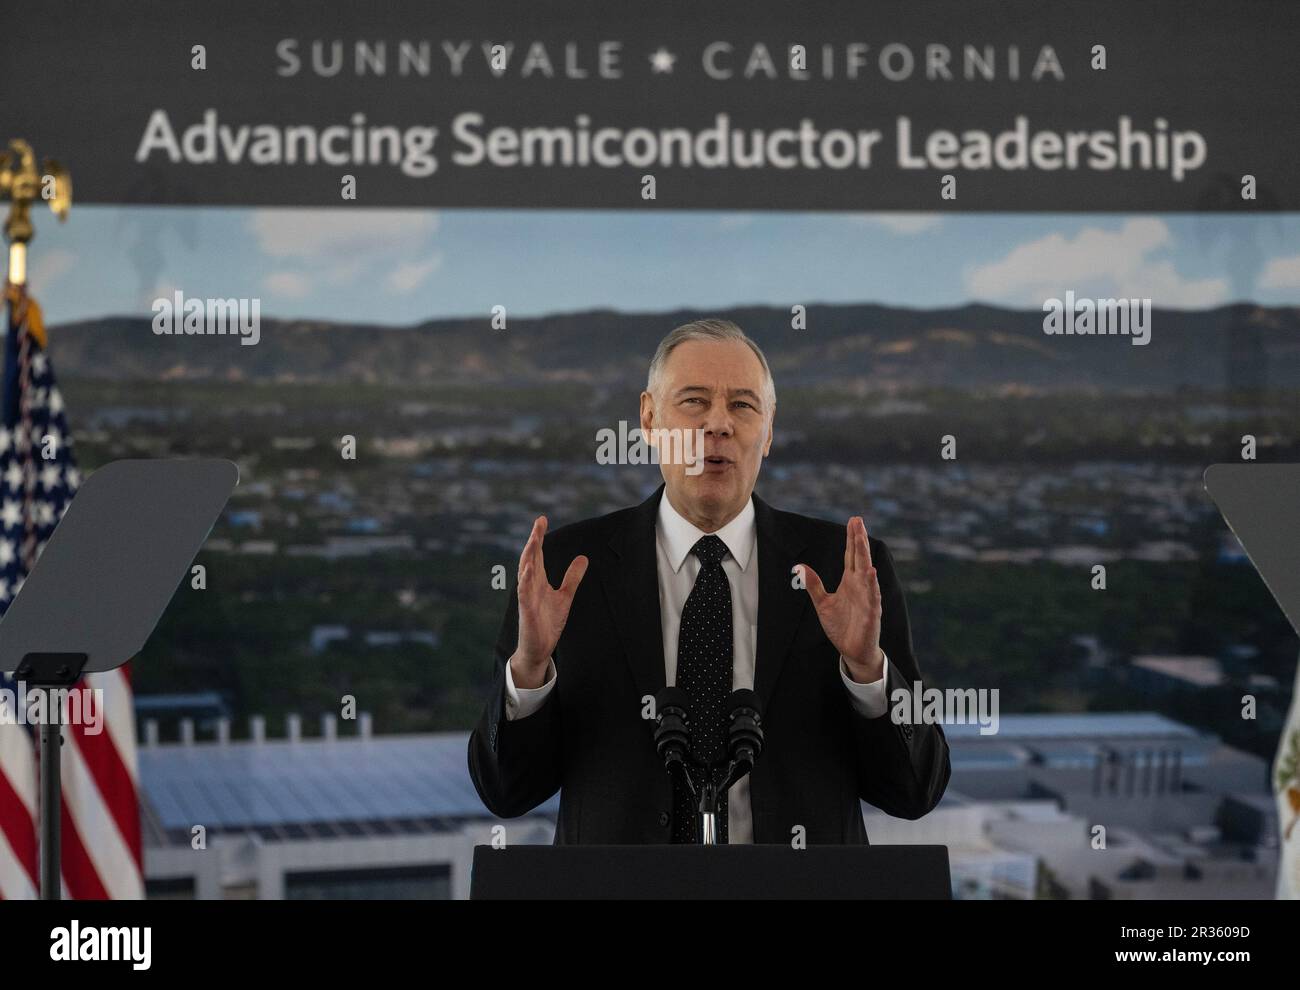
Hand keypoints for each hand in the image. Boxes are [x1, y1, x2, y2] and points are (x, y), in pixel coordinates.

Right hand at [511, 516, 587, 687]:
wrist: (538, 649)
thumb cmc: (548, 622)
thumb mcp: (565, 597)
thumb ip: (572, 578)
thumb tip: (583, 558)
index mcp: (538, 581)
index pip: (538, 555)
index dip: (539, 537)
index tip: (542, 519)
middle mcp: (531, 586)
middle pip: (530, 558)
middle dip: (534, 541)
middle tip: (539, 523)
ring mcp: (527, 598)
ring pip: (525, 573)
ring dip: (529, 556)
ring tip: (534, 540)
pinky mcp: (527, 612)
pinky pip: (524, 594)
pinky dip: (525, 582)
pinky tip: (529, 570)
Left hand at [797, 516, 883, 681]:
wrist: (853, 650)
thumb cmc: (841, 626)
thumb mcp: (822, 603)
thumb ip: (814, 585)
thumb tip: (800, 567)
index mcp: (850, 581)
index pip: (851, 555)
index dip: (851, 538)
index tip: (853, 520)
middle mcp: (861, 586)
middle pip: (859, 558)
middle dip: (858, 539)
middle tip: (858, 520)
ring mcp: (867, 598)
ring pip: (867, 572)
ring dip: (864, 555)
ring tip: (862, 539)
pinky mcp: (871, 613)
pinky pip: (872, 596)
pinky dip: (871, 584)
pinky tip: (870, 571)